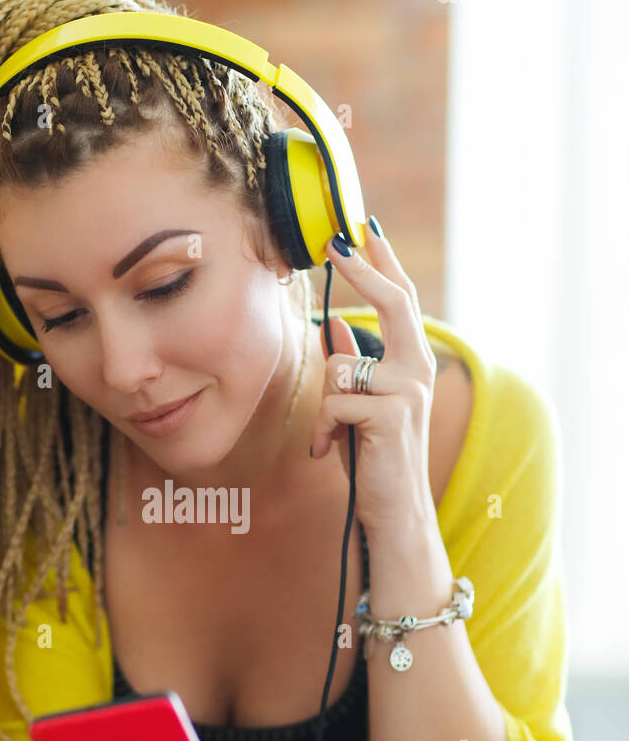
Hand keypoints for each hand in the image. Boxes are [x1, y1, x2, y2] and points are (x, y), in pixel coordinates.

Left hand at [310, 218, 438, 537]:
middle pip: (393, 303)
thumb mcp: (358, 404)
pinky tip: (328, 451)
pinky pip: (335, 401)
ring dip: (325, 405)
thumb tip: (333, 326)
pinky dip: (323, 430)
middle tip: (337, 242)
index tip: (364, 231)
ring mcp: (409, 391)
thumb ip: (352, 365)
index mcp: (412, 364)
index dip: (382, 265)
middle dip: (364, 270)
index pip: (400, 302)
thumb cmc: (374, 458)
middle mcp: (418, 370)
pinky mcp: (391, 415)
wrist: (391, 509)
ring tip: (332, 437)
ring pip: (341, 366)